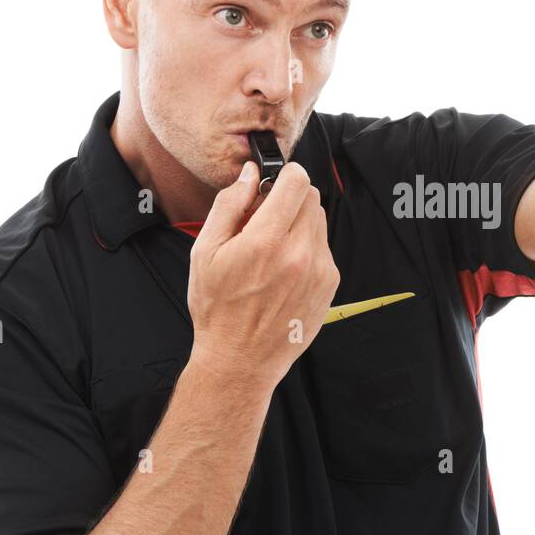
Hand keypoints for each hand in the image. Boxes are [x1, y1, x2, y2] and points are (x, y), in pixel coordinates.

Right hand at [186, 160, 340, 389]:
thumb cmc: (218, 309)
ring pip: (319, 222)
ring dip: (299, 223)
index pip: (297, 182)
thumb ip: (229, 206)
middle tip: (265, 219)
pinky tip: (283, 269)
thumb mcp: (205, 253)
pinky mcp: (329, 284)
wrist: (241, 359)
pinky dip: (306, 248)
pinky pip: (323, 248)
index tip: (274, 182)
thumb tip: (249, 175)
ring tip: (272, 248)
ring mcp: (319, 270)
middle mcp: (299, 254)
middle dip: (290, 199)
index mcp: (265, 241)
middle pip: (311, 198)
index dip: (285, 174)